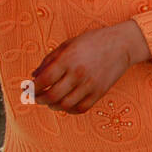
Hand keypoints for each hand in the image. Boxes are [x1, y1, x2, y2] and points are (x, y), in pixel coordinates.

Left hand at [30, 20, 150, 113]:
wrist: (122, 44)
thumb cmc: (93, 41)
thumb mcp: (68, 44)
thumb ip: (49, 60)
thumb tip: (33, 75)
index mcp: (67, 59)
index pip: (43, 80)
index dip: (32, 88)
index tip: (29, 89)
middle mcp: (78, 73)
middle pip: (52, 96)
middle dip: (40, 99)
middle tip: (37, 98)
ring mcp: (90, 84)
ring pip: (65, 105)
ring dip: (53, 106)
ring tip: (51, 102)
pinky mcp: (100, 92)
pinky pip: (81, 108)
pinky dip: (69, 110)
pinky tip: (66, 105)